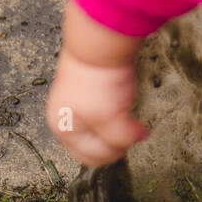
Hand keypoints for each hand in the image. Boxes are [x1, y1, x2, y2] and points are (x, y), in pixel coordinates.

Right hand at [46, 49, 147, 166]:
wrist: (98, 43)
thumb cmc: (97, 80)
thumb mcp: (111, 121)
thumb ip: (122, 139)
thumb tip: (138, 137)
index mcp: (63, 129)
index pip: (92, 158)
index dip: (114, 153)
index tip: (129, 141)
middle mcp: (65, 119)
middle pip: (94, 147)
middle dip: (113, 144)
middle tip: (130, 133)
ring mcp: (74, 105)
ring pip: (100, 131)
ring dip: (114, 129)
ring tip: (126, 117)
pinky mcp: (86, 92)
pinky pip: (102, 114)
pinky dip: (114, 114)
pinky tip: (121, 105)